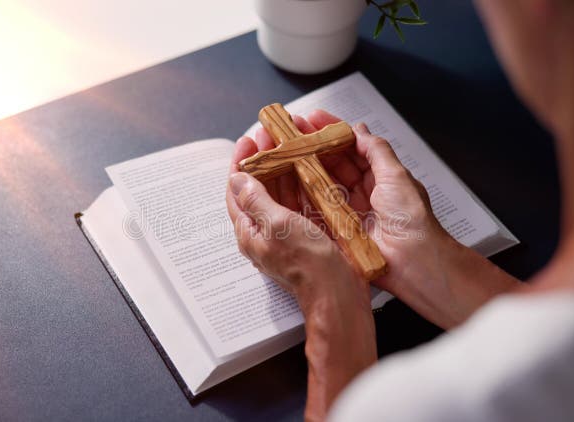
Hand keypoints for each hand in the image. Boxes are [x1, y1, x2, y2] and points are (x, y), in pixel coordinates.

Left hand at [225, 133, 362, 302]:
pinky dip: (301, 183)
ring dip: (283, 167)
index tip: (248, 140)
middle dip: (264, 159)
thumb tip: (238, 179)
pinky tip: (308, 168)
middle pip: (258, 188)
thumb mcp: (278, 225)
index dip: (241, 163)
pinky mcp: (306, 235)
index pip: (236, 191)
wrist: (337, 295)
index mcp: (250, 232)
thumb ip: (256, 200)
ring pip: (280, 193)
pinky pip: (298, 202)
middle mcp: (265, 233)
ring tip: (289, 143)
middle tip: (272, 135)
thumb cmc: (309, 266)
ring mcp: (286, 234)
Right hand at [301, 110, 520, 327]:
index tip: (313, 119)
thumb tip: (361, 130)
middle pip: (332, 165)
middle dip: (312, 148)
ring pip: (321, 185)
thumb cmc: (412, 220)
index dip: (331, 133)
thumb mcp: (396, 175)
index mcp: (379, 177)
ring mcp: (349, 212)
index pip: (350, 148)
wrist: (414, 260)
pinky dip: (302, 197)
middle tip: (291, 133)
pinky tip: (288, 183)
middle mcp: (363, 193)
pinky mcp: (339, 231)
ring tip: (284, 152)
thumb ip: (377, 151)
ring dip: (303, 169)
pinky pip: (316, 211)